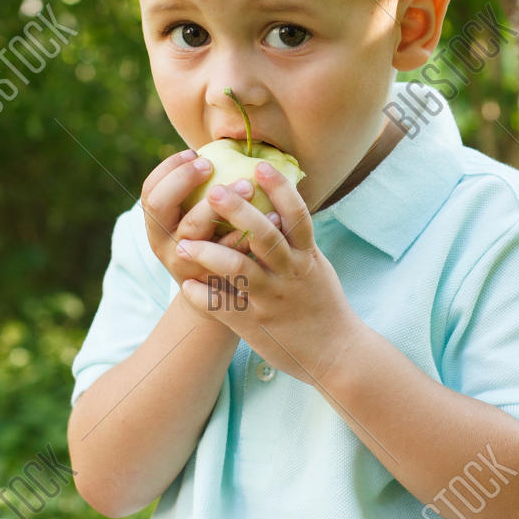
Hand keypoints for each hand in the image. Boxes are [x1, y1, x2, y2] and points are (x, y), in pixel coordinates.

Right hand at [141, 149, 281, 310]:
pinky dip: (249, 234)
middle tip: (209, 164)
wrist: (223, 304)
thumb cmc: (214, 248)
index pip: (150, 191)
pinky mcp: (216, 279)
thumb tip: (227, 146)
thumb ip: (202, 194)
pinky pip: (230, 256)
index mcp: (157, 226)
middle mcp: (165, 245)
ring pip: (193, 233)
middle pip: (160, 207)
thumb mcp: (195, 224)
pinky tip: (273, 216)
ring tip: (246, 185)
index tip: (193, 152)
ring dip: (216, 206)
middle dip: (182, 180)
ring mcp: (187, 265)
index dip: (168, 170)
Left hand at [173, 160, 362, 385]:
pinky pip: (224, 307)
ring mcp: (273, 300)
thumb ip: (297, 239)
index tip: (259, 166)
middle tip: (213, 191)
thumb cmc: (322, 304)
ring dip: (209, 253)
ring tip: (183, 243)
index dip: (280, 189)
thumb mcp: (317, 266)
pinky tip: (187, 285)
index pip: (297, 216)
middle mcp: (291, 274)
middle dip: (238, 211)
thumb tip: (282, 201)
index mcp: (307, 257)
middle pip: (265, 236)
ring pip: (239, 270)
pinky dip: (203, 295)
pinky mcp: (256, 324)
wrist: (335, 353)